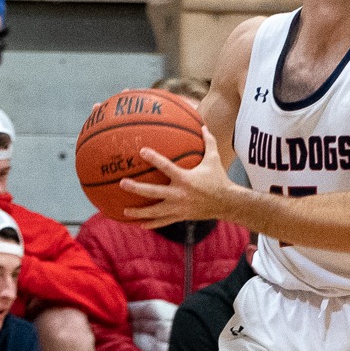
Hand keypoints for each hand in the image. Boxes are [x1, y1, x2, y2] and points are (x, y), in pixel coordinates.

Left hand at [118, 126, 238, 226]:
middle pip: (154, 192)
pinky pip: (164, 221)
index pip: (167, 167)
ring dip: (139, 212)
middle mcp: (180, 194)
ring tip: (124, 211)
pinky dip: (152, 224)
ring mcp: (179, 207)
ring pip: (155, 211)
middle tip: (122, 184)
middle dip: (137, 189)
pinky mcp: (181, 216)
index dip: (154, 158)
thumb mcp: (214, 159)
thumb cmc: (219, 179)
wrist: (227, 203)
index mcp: (185, 179)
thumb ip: (208, 142)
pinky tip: (140, 225)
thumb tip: (203, 125)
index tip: (141, 151)